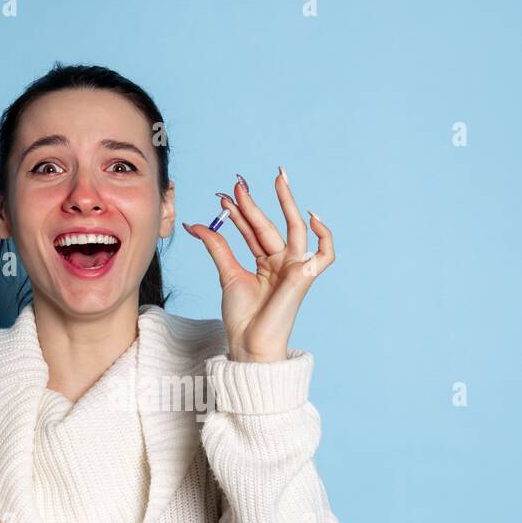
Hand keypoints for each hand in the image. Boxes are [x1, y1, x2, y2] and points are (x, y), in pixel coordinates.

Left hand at [182, 167, 333, 362]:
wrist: (248, 343)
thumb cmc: (242, 317)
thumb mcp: (227, 274)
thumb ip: (217, 246)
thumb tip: (195, 225)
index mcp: (266, 263)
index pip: (253, 231)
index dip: (239, 213)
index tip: (223, 198)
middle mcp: (282, 262)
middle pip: (269, 226)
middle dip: (255, 204)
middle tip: (240, 183)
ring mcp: (295, 268)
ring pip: (294, 229)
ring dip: (286, 203)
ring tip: (278, 179)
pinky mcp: (305, 277)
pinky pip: (325, 254)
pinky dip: (325, 236)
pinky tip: (312, 217)